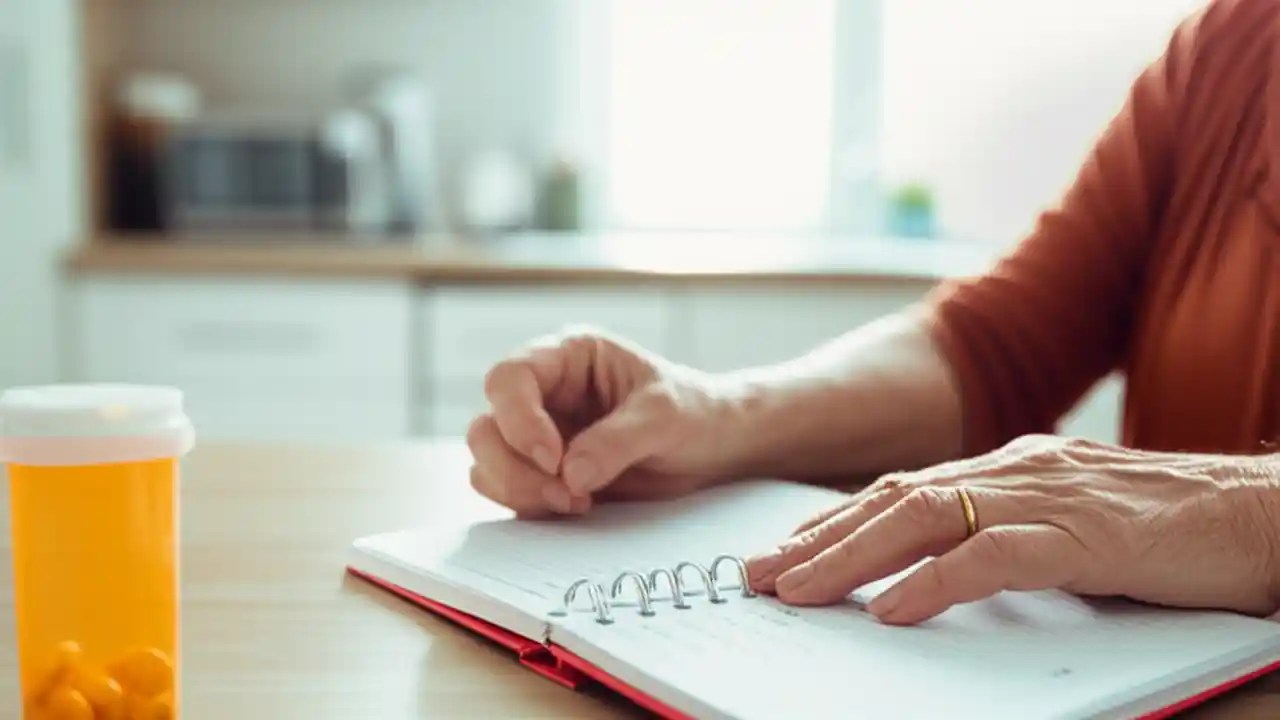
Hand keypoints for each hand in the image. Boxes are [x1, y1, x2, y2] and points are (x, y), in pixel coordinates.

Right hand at [467, 330, 735, 516]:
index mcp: (567, 358)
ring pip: (487, 463)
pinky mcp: (542, 473)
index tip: (554, 458)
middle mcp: (543, 394)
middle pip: (486, 427)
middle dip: (516, 468)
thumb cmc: (694, 412)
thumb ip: (618, 440)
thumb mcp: (665, 415)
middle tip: (566, 493)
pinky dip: (530, 506)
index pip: (509, 378)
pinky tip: (577, 506)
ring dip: (521, 491)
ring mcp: (538, 435)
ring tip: (578, 502)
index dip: (518, 419)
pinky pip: (508, 491)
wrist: (714, 449)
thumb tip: (570, 474)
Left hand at [745, 435, 1279, 623]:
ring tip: (796, 590)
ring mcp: (1047, 496)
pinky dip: (935, 581)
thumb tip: (926, 570)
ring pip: (924, 518)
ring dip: (851, 556)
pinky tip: (892, 607)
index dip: (834, 522)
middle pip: (893, 499)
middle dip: (818, 539)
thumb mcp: (1066, 521)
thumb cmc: (1166, 526)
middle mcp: (1014, 470)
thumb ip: (1001, 532)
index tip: (781, 554)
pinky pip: (993, 554)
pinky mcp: (1085, 535)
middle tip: (757, 575)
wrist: (1260, 512)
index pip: (899, 490)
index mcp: (1006, 467)